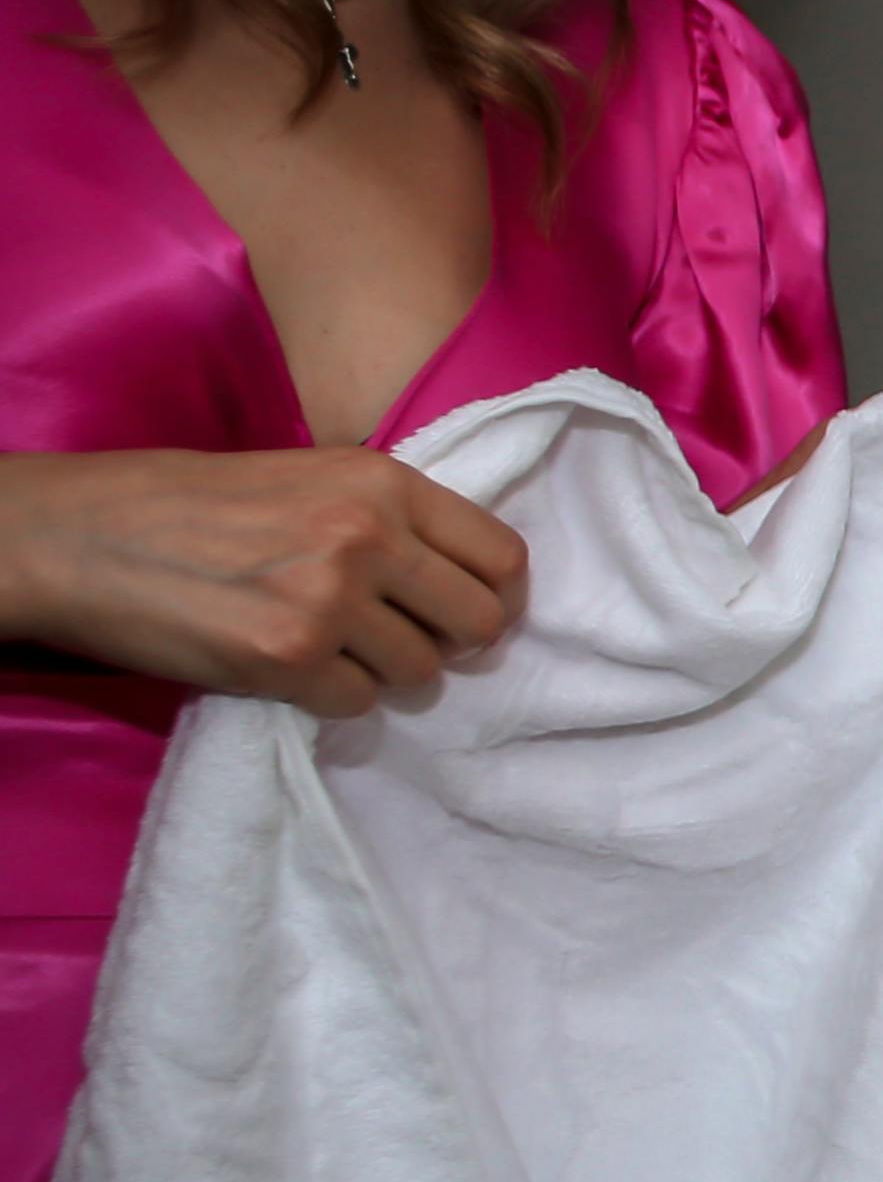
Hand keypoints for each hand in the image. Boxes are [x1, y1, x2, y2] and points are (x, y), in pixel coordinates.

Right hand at [0, 444, 526, 714]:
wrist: (79, 535)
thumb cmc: (187, 504)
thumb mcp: (306, 478)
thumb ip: (385, 517)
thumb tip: (461, 575)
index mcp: (383, 482)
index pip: (504, 557)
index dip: (495, 598)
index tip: (467, 615)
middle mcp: (369, 535)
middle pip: (477, 623)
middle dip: (448, 643)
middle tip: (400, 642)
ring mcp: (331, 598)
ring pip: (420, 672)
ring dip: (383, 673)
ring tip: (328, 649)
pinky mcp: (288, 657)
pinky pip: (358, 703)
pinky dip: (331, 697)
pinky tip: (289, 668)